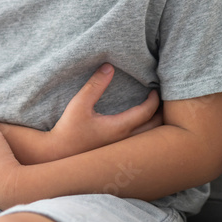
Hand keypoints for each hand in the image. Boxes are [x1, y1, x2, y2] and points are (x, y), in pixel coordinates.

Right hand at [47, 64, 161, 159]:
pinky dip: (147, 132)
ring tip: (157, 111)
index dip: (154, 99)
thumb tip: (109, 66)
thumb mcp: (79, 104)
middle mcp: (125, 140)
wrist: (58, 155)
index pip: (147, 112)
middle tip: (163, 99)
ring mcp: (122, 148)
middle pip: (156, 128)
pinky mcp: (116, 151)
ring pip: (149, 137)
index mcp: (119, 127)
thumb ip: (95, 85)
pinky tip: (141, 125)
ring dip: (156, 124)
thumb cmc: (68, 130)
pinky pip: (140, 141)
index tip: (155, 89)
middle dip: (162, 113)